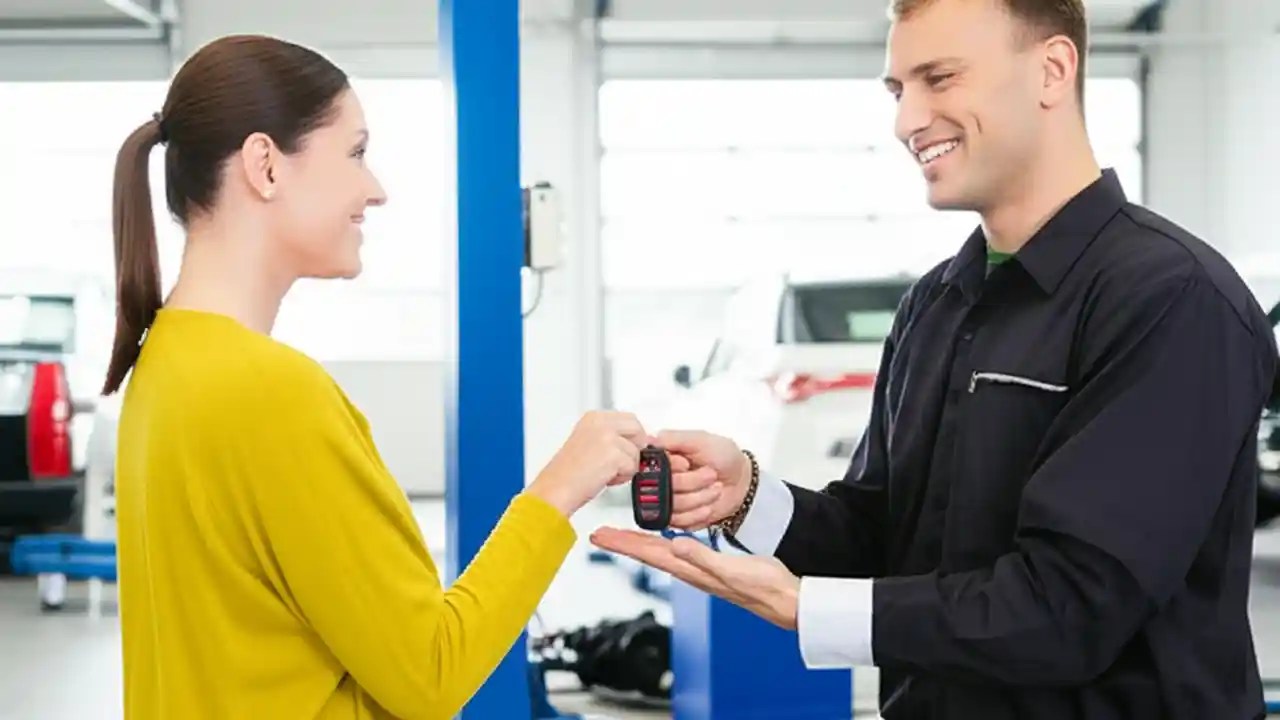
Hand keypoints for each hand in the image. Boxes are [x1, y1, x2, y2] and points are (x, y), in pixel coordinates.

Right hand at [528, 411, 649, 516]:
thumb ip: (614, 437)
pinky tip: (604, 478)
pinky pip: (632, 467)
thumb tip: (644, 440)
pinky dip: (621, 478)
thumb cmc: (568, 473)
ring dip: (625, 467)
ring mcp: (607, 437)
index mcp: (593, 418)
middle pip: (637, 430)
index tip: (628, 449)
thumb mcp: (590, 444)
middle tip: (618, 463)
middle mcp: (600, 423)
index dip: (633, 437)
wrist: (555, 489)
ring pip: (636, 452)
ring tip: (603, 472)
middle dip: (634, 449)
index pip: (629, 419)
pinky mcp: (613, 454)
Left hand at [589, 527, 799, 629]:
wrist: (782, 598)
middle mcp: (689, 569)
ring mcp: (698, 568)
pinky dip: (663, 542)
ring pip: (660, 552)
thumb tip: (675, 544)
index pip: (648, 553)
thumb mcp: (731, 569)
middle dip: (622, 543)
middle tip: (599, 534)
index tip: (600, 536)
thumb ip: (703, 556)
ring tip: (620, 534)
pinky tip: (662, 538)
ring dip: (638, 542)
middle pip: (647, 553)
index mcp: (690, 569)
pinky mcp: (709, 565)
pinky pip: (677, 551)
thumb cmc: (761, 586)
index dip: (623, 544)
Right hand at [651, 430, 751, 530]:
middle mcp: (662, 480)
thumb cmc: (724, 456)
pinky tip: (708, 507)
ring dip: (698, 498)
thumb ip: (675, 438)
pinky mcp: (678, 519)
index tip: (687, 463)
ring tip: (715, 488)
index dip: (672, 468)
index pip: (652, 467)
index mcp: (663, 459)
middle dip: (692, 482)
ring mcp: (669, 501)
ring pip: (672, 506)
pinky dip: (697, 514)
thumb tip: (649, 439)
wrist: (743, 481)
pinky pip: (678, 522)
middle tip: (711, 474)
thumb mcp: (701, 440)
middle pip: (663, 489)